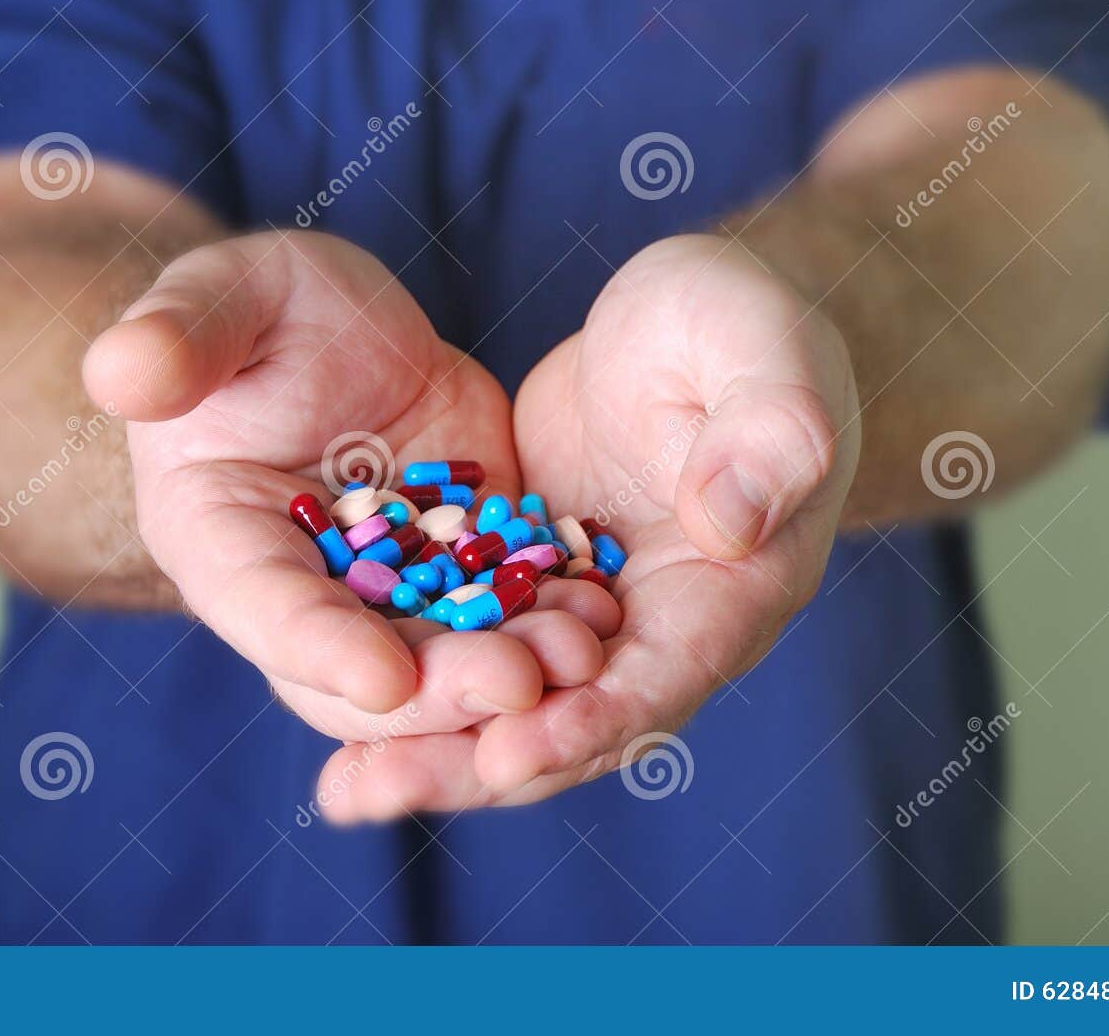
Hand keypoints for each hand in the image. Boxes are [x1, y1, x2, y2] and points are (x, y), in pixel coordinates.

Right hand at [83, 230, 619, 746]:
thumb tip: (120, 371)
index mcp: (221, 537)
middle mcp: (304, 591)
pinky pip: (506, 616)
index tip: (385, 676)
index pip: (264, 608)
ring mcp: (390, 592)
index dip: (318, 650)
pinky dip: (551, 627)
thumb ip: (181, 332)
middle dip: (440, 689)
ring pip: (444, 661)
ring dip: (508, 676)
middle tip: (519, 682)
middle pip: (364, 670)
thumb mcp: (229, 293)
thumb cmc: (262, 307)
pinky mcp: (464, 572)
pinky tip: (608, 619)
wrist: (344, 329)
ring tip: (582, 652)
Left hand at [314, 234, 858, 815]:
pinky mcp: (534, 577)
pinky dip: (422, 672)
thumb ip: (768, 432)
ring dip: (436, 742)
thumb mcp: (764, 349)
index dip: (590, 721)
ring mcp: (595, 606)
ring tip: (339, 789)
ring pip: (518, 696)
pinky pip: (478, 641)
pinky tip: (342, 693)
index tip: (506, 752)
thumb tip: (731, 527)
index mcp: (737, 586)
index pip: (665, 675)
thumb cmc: (746, 319)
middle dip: (477, 762)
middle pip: (576, 718)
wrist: (690, 316)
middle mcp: (665, 622)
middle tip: (371, 792)